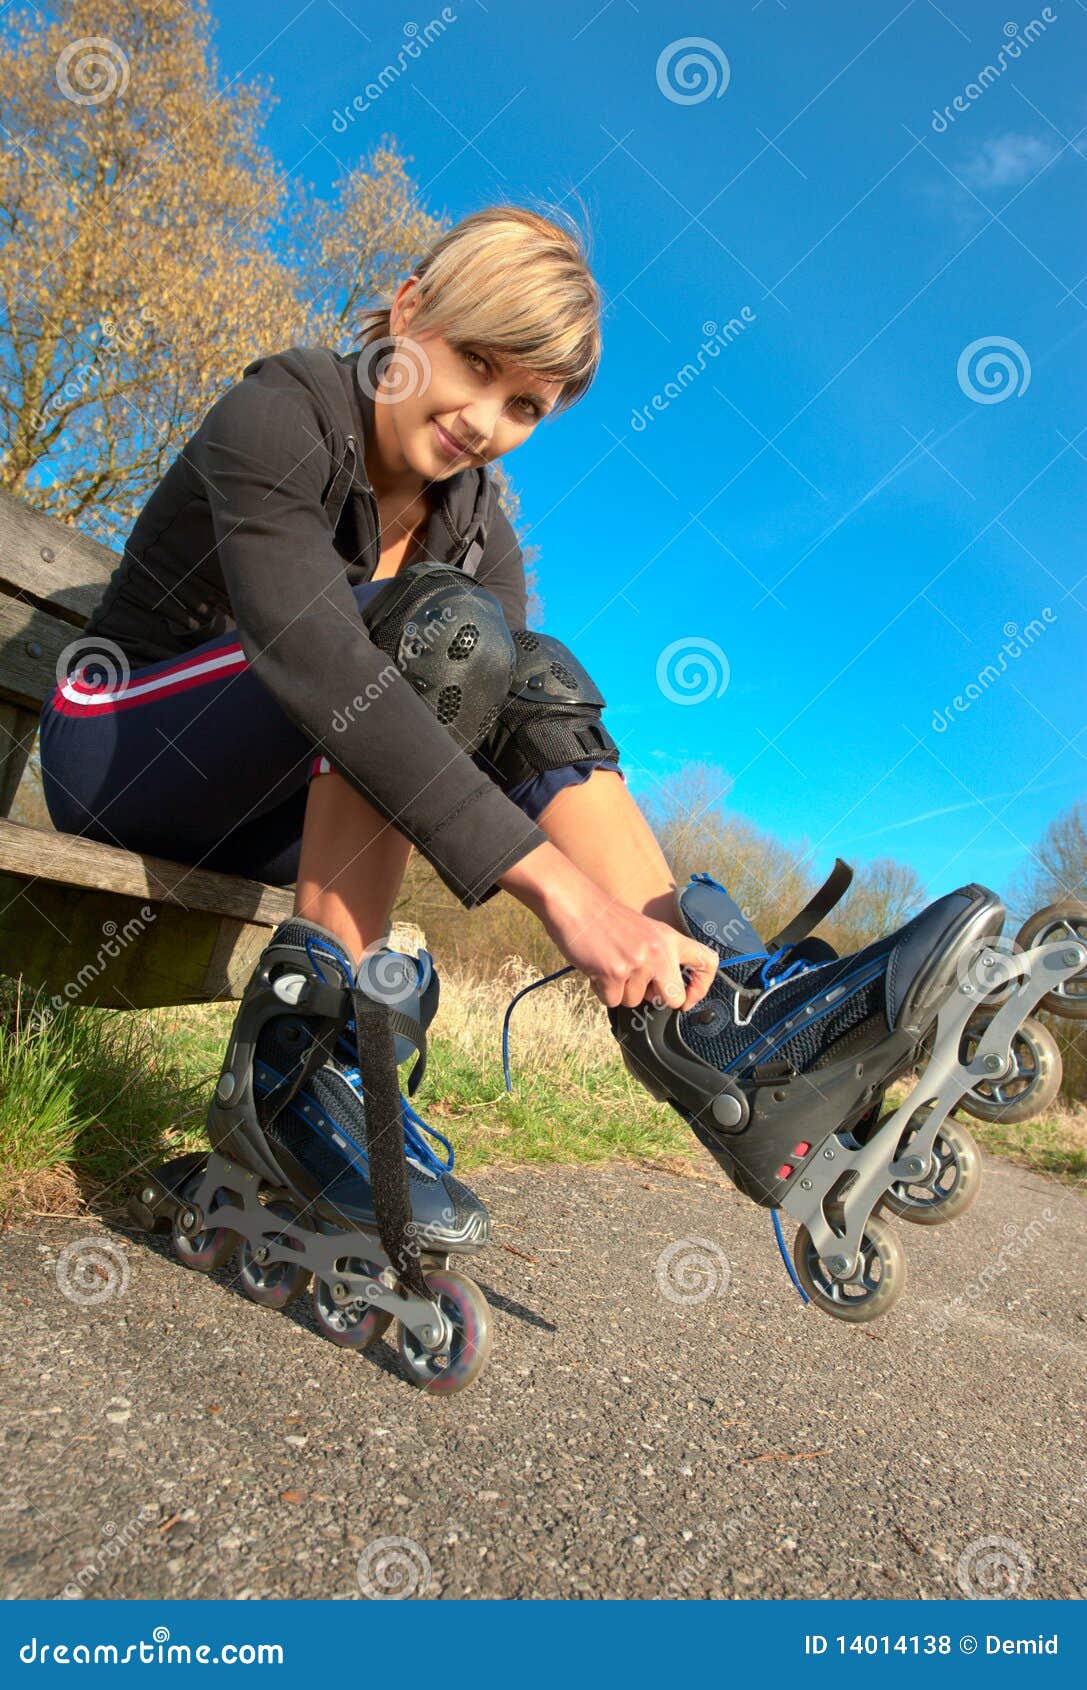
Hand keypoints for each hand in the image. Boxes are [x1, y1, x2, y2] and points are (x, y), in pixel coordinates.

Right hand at [499, 843, 718, 1010]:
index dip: (702, 987)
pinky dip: (601, 990)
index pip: (708, 962)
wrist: (573, 902)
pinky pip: (612, 1001)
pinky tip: (596, 968)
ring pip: (635, 1002)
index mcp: (669, 938)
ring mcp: (638, 963)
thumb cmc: (603, 917)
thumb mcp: (643, 930)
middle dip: (655, 999)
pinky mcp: (614, 973)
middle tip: (636, 984)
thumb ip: (658, 955)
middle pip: (674, 999)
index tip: (687, 998)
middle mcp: (659, 951)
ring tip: (608, 963)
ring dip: (619, 990)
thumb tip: (660, 991)